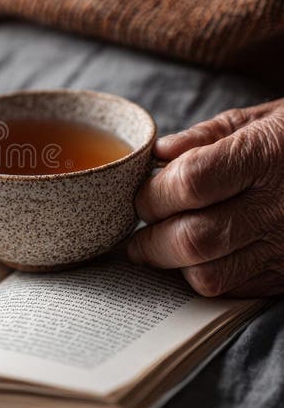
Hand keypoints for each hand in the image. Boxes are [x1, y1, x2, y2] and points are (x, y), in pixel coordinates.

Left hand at [127, 99, 283, 297]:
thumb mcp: (264, 118)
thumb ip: (207, 136)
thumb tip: (158, 156)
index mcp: (265, 156)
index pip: (189, 183)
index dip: (153, 195)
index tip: (140, 196)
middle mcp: (279, 206)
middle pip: (193, 239)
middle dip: (151, 241)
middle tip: (137, 235)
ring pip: (211, 275)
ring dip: (175, 265)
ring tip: (164, 248)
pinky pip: (237, 289)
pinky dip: (208, 277)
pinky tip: (201, 258)